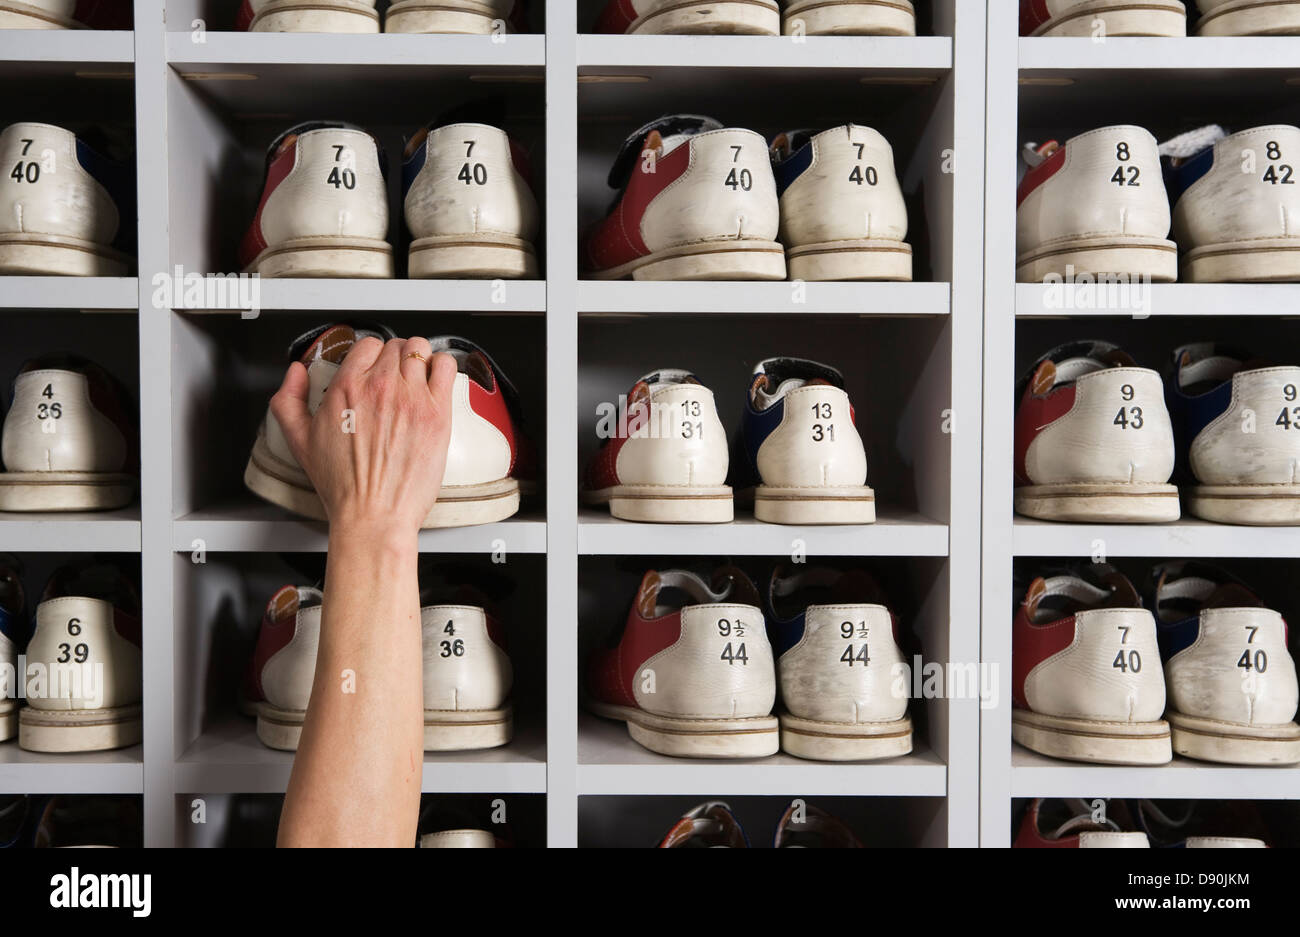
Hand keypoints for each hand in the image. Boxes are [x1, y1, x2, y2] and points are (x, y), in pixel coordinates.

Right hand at [269, 336, 457, 536]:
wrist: (374, 513)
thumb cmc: (344, 485)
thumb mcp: (299, 441)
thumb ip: (289, 400)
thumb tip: (296, 372)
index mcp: (348, 388)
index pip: (368, 345)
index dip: (371, 355)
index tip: (374, 369)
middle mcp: (381, 387)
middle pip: (396, 346)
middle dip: (395, 359)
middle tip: (395, 381)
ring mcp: (411, 397)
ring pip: (420, 350)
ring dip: (418, 360)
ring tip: (416, 378)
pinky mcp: (438, 412)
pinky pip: (445, 367)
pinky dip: (441, 366)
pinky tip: (436, 380)